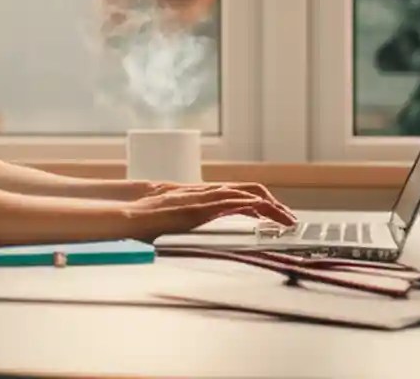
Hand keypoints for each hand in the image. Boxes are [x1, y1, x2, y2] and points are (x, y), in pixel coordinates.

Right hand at [143, 181, 295, 222]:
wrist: (130, 213)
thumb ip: (192, 218)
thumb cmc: (148, 218)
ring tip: (286, 221)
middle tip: (289, 220)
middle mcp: (207, 192)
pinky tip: (264, 213)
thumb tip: (200, 230)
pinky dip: (252, 206)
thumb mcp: (177, 217)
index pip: (241, 192)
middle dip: (274, 204)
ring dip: (270, 207)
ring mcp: (205, 198)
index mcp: (203, 194)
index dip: (262, 201)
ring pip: (247, 194)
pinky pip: (232, 202)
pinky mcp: (202, 208)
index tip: (278, 215)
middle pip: (250, 190)